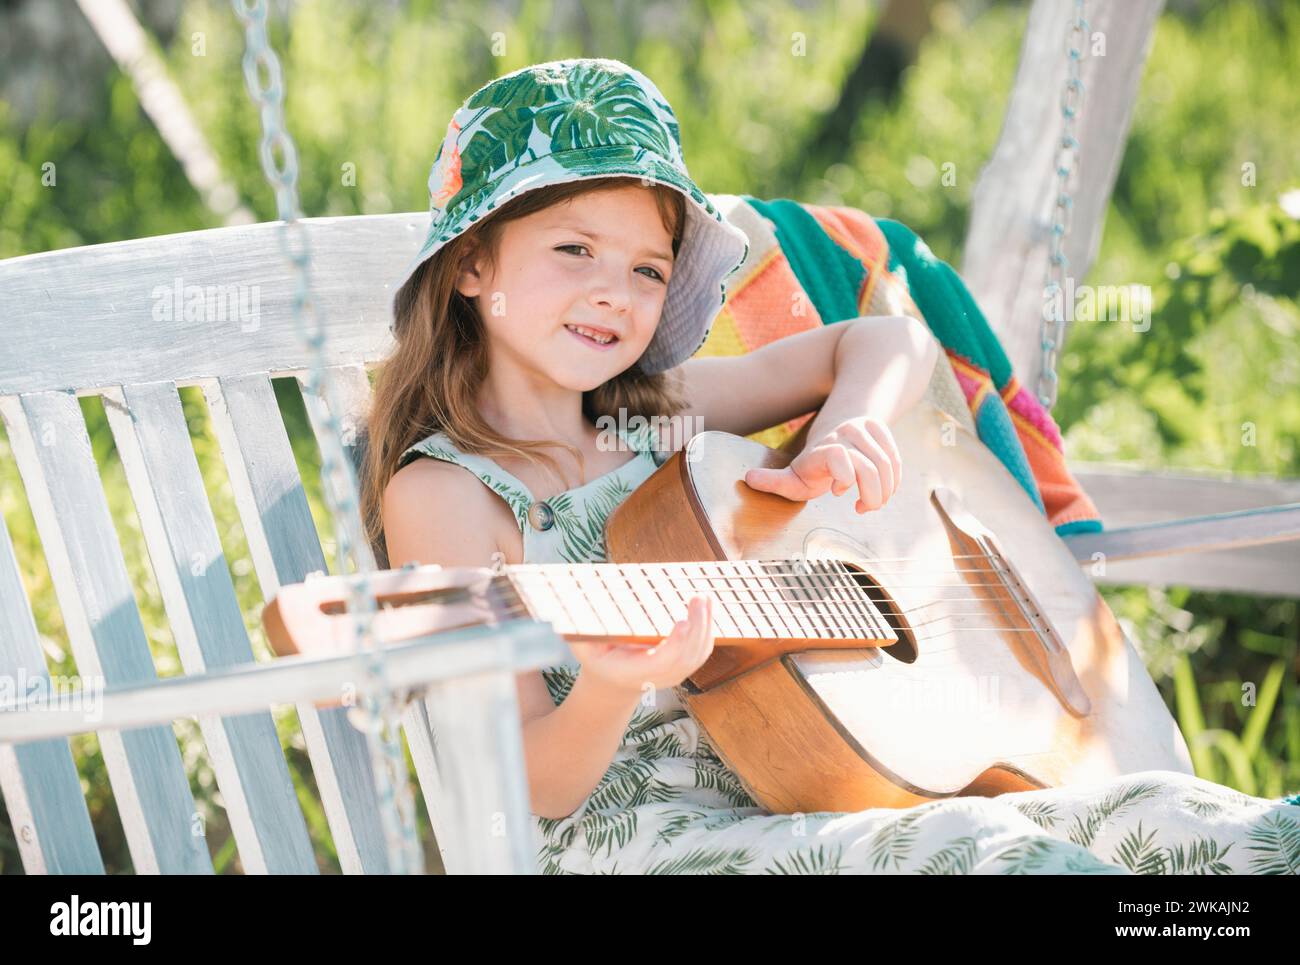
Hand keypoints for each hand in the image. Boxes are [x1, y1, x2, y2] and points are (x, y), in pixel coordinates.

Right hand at [568, 595, 714, 694]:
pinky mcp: (681, 668)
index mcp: (631, 672)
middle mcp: (656, 677)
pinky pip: (700, 652)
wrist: (611, 683)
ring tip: (705, 598)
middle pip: (686, 657)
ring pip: (697, 655)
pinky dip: (707, 631)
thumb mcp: (581, 644)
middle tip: (698, 599)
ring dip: (706, 626)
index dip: (675, 644)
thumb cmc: (596, 657)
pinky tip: (707, 610)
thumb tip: (573, 604)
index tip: (683, 622)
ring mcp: (672, 675)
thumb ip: (580, 628)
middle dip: (697, 627)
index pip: (660, 662)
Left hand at [743, 416, 901, 512]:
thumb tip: (747, 479)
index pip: (839, 457)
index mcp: (823, 446)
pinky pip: (896, 461)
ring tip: (871, 504)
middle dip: (872, 495)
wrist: (835, 431)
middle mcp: (846, 433)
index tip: (838, 493)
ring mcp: (866, 429)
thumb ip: (773, 480)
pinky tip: (881, 493)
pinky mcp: (883, 431)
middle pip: (870, 468)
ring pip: (887, 465)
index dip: (844, 478)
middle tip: (863, 508)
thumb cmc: (813, 465)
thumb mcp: (793, 475)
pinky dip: (893, 482)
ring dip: (884, 492)